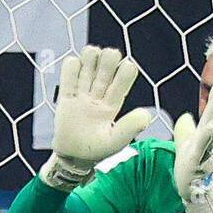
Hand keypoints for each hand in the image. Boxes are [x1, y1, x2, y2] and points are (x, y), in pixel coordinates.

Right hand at [39, 46, 150, 191]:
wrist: (72, 158)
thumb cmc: (96, 151)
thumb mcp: (115, 142)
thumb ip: (130, 128)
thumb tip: (146, 115)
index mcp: (113, 104)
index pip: (122, 81)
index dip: (125, 71)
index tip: (127, 66)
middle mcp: (99, 96)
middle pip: (105, 68)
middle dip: (108, 58)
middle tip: (109, 56)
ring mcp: (82, 95)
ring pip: (88, 67)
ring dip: (90, 56)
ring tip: (91, 55)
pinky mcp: (66, 97)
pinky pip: (68, 76)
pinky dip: (71, 66)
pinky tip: (74, 65)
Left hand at [173, 79, 212, 212]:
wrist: (192, 192)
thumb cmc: (190, 170)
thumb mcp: (185, 145)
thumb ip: (185, 130)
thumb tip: (185, 116)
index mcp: (205, 137)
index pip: (212, 114)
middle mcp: (208, 143)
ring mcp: (205, 152)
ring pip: (210, 132)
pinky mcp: (198, 162)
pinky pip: (203, 148)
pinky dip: (206, 137)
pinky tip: (208, 127)